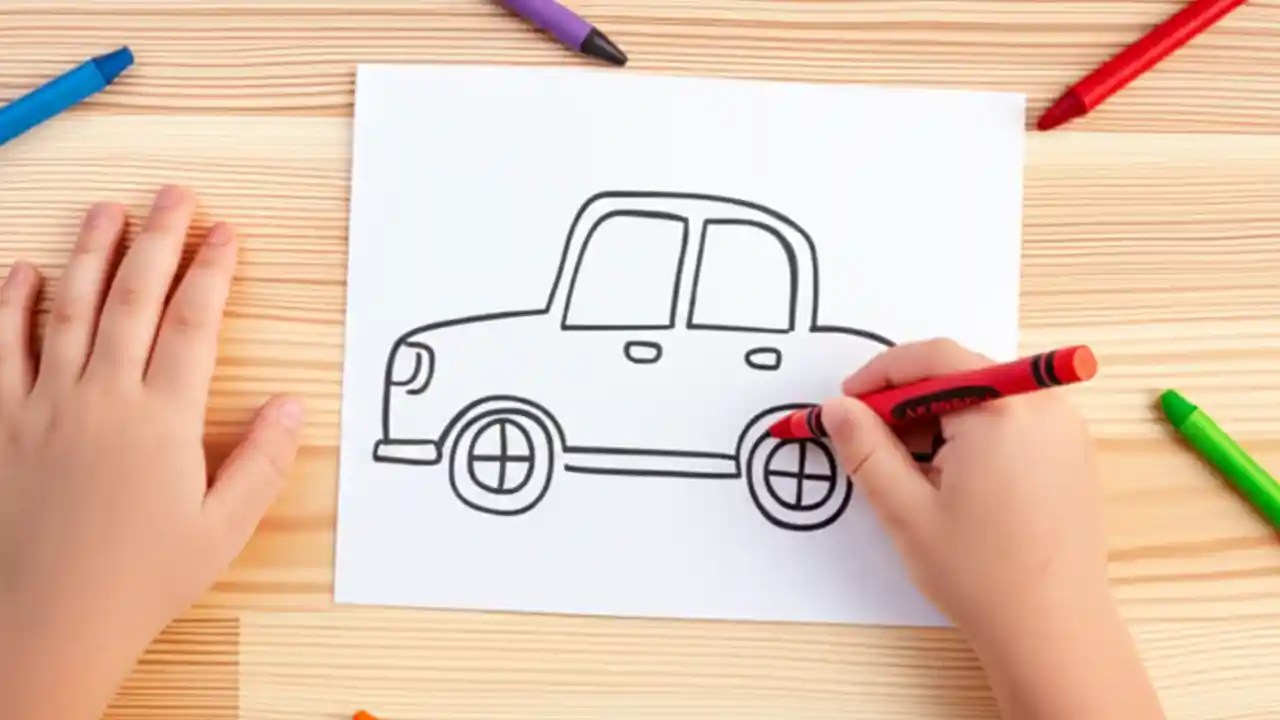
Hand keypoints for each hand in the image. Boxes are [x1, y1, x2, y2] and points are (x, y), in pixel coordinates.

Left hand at [0, 186, 302, 719]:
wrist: (46, 623)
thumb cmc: (139, 580)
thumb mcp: (222, 528)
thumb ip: (262, 462)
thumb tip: (294, 407)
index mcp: (161, 421)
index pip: (192, 324)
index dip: (213, 272)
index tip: (226, 235)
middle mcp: (101, 399)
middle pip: (132, 298)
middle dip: (158, 239)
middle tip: (174, 196)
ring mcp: (43, 406)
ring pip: (67, 309)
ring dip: (89, 252)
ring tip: (107, 210)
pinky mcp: (1, 423)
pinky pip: (0, 349)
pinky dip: (10, 305)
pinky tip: (24, 271)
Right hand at [822, 339, 1161, 719]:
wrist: (1054, 632)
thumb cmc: (984, 576)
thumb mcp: (906, 510)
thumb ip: (865, 449)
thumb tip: (837, 409)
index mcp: (1002, 411)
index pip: (931, 359)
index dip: (880, 375)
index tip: (847, 402)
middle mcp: (1042, 407)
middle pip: (960, 373)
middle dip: (907, 399)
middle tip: (869, 437)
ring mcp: (1064, 430)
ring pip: (984, 397)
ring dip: (939, 417)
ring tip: (910, 468)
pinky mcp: (1071, 453)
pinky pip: (1012, 419)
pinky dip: (973, 432)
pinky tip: (949, 477)